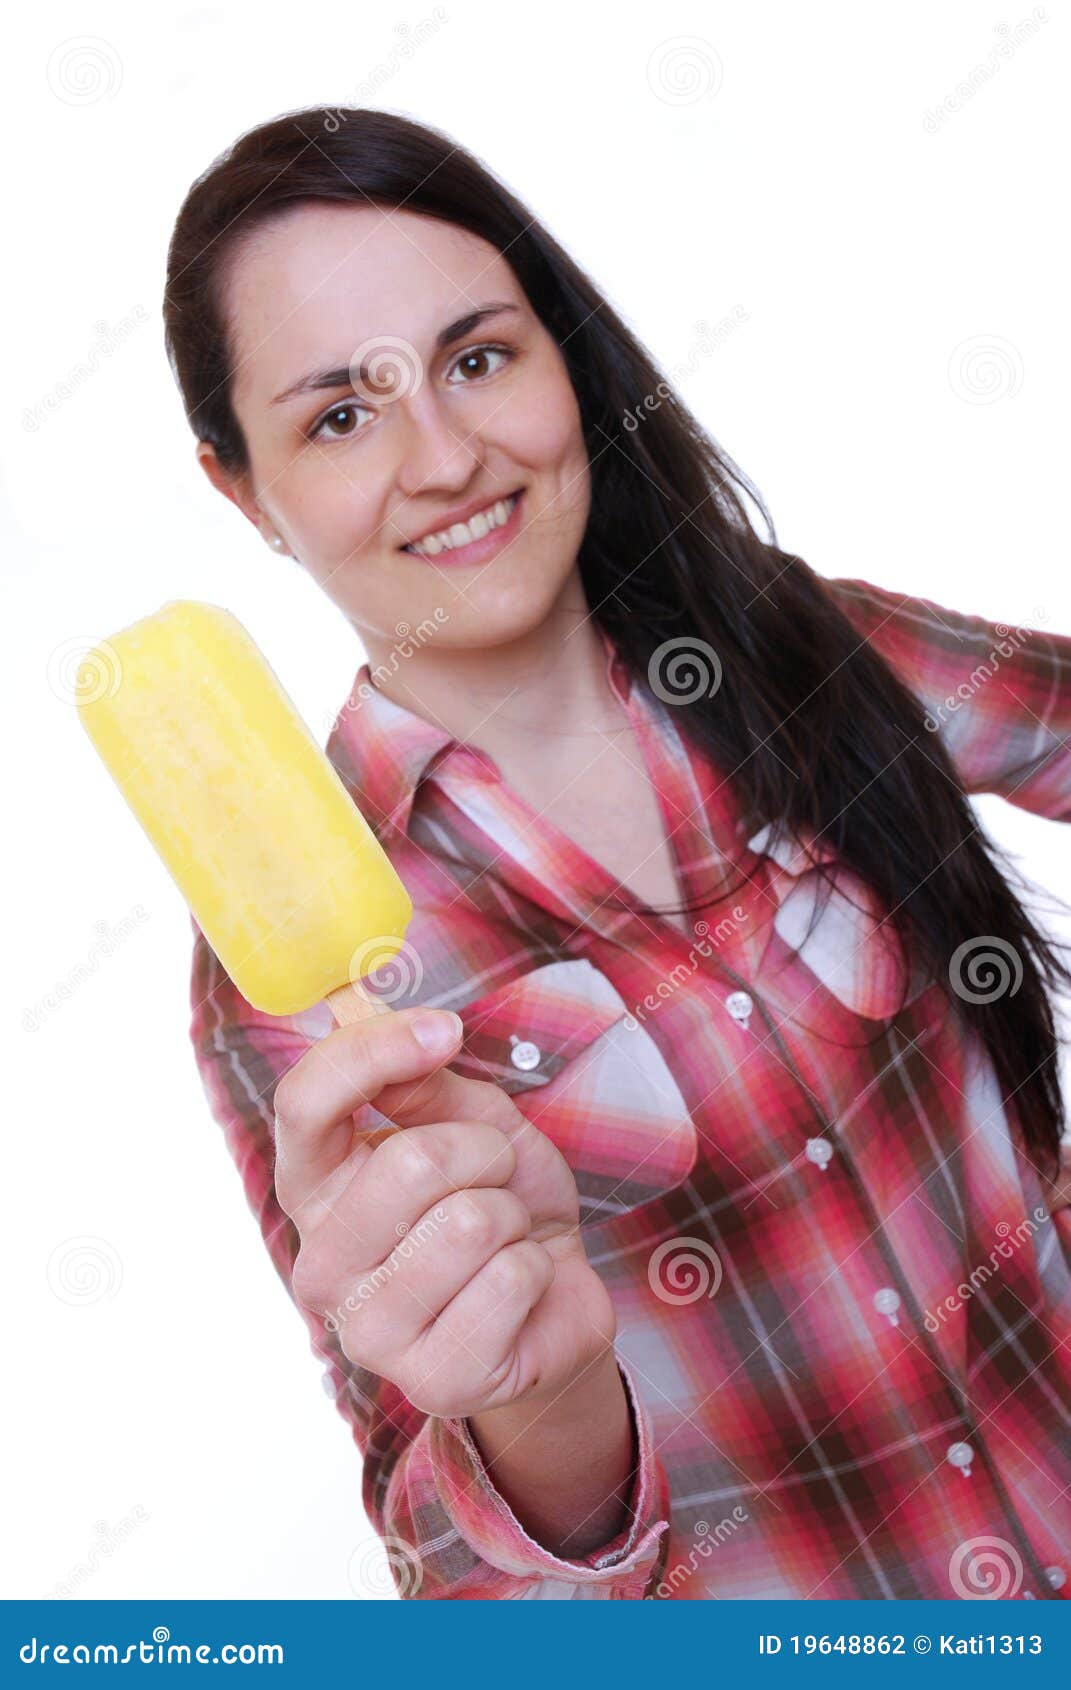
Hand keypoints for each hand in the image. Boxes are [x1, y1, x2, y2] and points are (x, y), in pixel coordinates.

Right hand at [272, 1006, 616, 1420]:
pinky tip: (519, 1291)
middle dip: (484, 1152)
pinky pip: (508, 1280)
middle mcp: (322, 1264)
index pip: (304, 1105)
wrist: (555, 1301)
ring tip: (506, 1237)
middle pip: (406, 1163)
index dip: (372, 1053)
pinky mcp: (432, 1380)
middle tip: (495, 1178)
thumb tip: (415, 1038)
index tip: (443, 1030)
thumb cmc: (502, 1204)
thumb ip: (430, 1085)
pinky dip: (535, 1267)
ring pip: (467, 1223)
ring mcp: (369, 1333)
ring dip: (512, 1214)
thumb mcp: (474, 1122)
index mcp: (316, 1189)